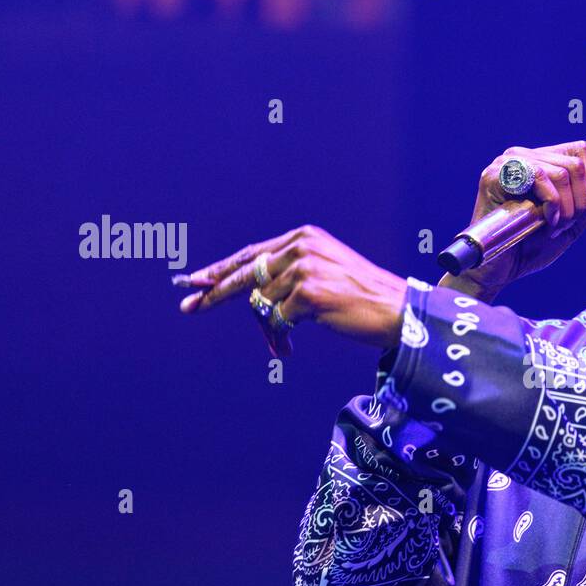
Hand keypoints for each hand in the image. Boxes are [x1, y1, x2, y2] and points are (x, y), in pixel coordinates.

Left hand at [176, 225, 406, 350]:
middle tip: (188, 305)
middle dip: (214, 292)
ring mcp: (305, 269)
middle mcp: (302, 247)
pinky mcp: (309, 294)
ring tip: (283, 345)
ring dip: (267, 330)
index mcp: (304, 237)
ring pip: (261, 304)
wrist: (397, 312)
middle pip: (246, 274)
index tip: (194, 278)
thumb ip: (290, 276)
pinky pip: (275, 321)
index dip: (222, 268)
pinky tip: (288, 348)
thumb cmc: (363, 301)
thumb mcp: (324, 275)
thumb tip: (251, 298)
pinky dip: (277, 338)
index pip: (252, 253)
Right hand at [445, 140, 585, 300]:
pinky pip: (540, 178)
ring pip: (561, 172)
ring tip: (551, 227)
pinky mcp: (495, 175)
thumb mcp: (574, 223)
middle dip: (579, 202)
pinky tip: (543, 222)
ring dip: (565, 208)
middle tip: (562, 225)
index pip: (581, 151)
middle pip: (576, 163)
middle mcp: (523, 156)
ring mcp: (507, 163)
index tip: (579, 214)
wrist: (500, 270)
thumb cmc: (532, 247)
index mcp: (540, 161)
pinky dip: (551, 204)